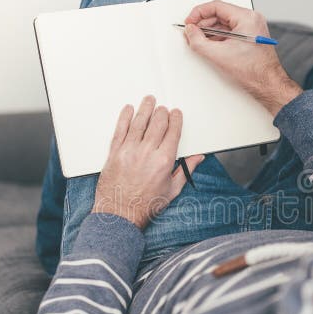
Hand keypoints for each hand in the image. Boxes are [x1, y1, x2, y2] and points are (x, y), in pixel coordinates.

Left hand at [92, 95, 203, 229]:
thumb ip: (185, 170)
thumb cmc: (146, 205)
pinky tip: (129, 109)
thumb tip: (198, 158)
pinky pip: (120, 129)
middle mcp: (147, 152)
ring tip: (149, 100)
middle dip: (162, 113)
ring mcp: (129, 150)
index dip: (176, 119)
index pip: (173, 132)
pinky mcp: (114, 152)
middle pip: (157, 123)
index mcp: (164, 161)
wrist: (120, 213)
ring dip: (145, 108)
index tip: (176, 114)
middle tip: (163, 108)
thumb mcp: (172, 190)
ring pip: (139, 122)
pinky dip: (125, 117)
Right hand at [183, 0, 302, 115]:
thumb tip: (190, 31)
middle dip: (203, 23)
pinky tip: (210, 45)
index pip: (216, 6)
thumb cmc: (253, 71)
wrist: (267, 84)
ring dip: (210, 31)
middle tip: (192, 32)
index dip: (199, 13)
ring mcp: (252, 27)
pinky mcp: (250, 36)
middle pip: (220, 13)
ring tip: (199, 40)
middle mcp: (251, 19)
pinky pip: (230, 31)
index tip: (190, 22)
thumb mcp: (219, 55)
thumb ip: (199, 41)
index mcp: (246, 18)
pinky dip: (219, 36)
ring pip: (224, 23)